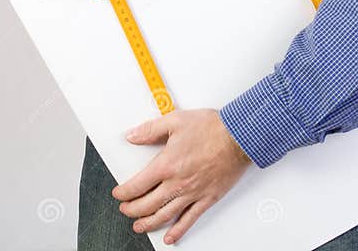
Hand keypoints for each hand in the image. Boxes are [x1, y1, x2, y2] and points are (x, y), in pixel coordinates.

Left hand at [112, 107, 252, 243]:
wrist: (238, 137)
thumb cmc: (211, 128)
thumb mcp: (176, 120)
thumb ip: (151, 129)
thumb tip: (132, 136)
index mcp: (167, 165)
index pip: (137, 186)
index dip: (123, 193)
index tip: (119, 194)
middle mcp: (177, 184)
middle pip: (147, 204)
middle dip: (132, 209)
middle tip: (125, 209)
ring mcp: (192, 194)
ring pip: (164, 216)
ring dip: (148, 223)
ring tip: (139, 225)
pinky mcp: (207, 198)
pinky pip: (189, 220)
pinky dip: (177, 231)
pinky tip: (170, 236)